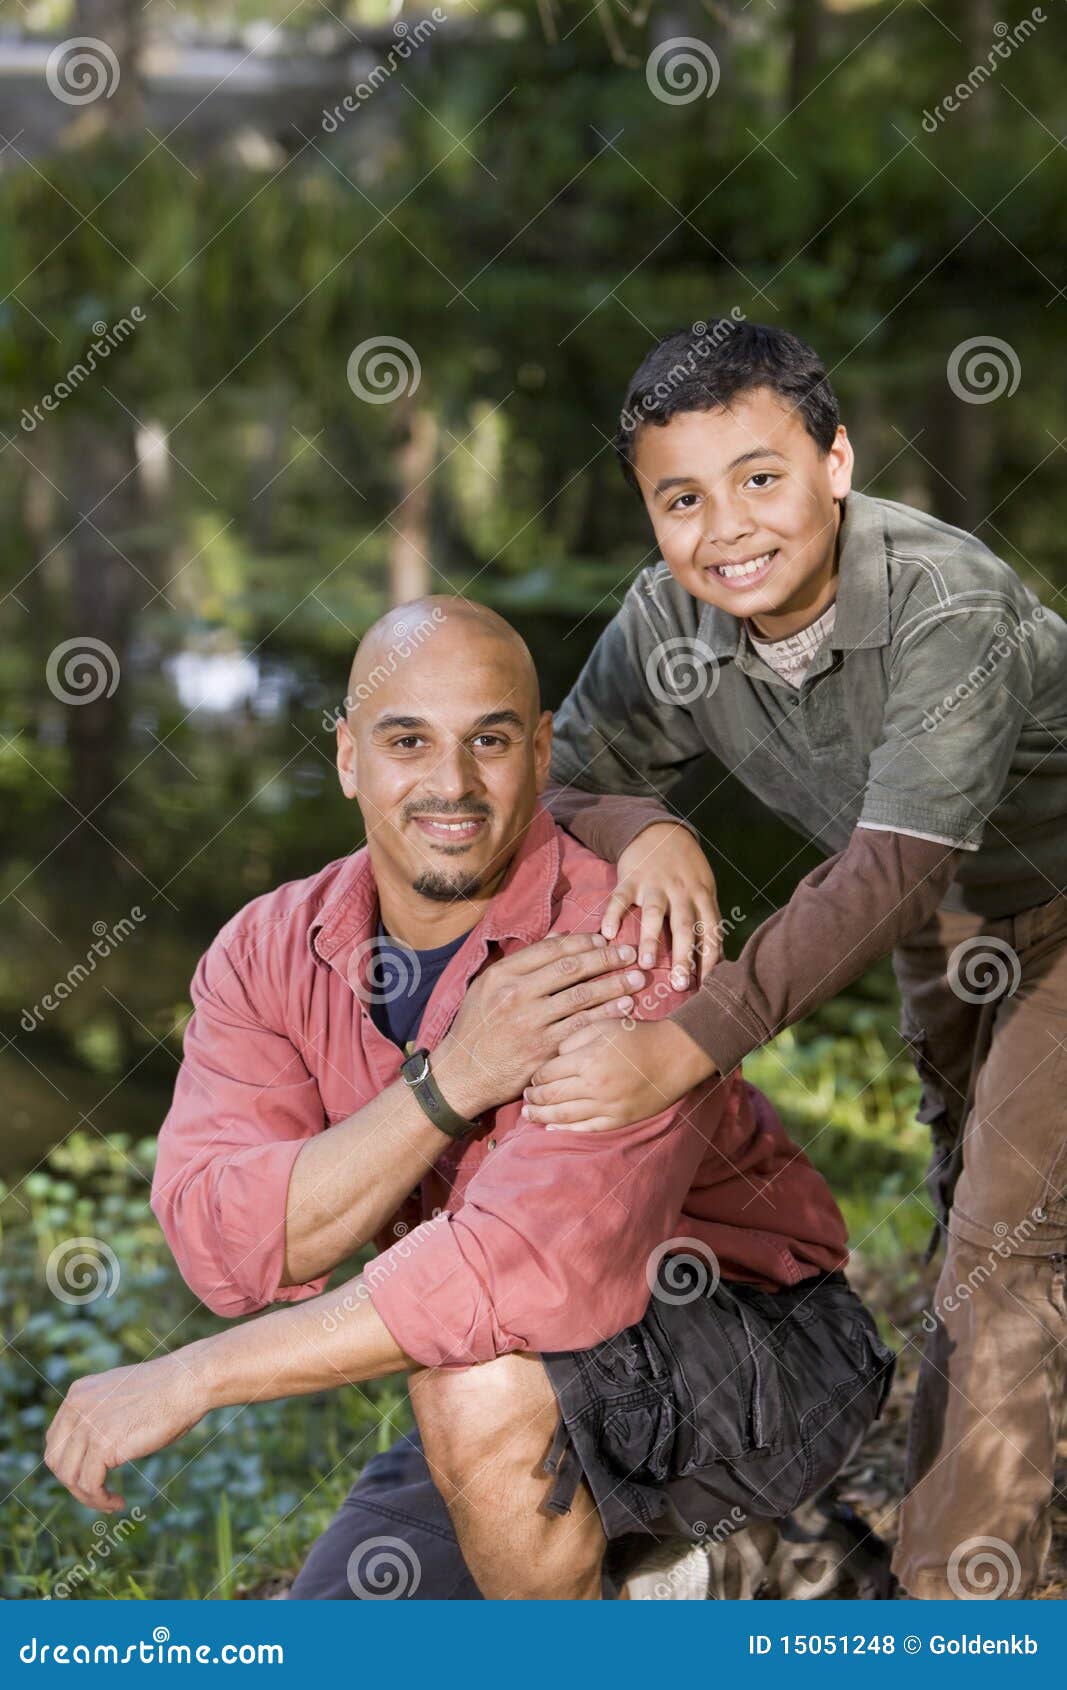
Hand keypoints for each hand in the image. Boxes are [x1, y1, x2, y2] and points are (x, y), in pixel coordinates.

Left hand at [44, 1352, 209, 1512]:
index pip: (55, 1439)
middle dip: (74, 1483)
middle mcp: (76, 1407)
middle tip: (98, 1494)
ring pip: (70, 1477)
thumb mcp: (121, 1397)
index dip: (69, 1464)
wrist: (187, 1382)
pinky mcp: (103, 1444)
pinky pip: (89, 1485)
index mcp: (78, 1393)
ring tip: (110, 1503)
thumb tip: (97, 1449)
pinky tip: (118, 1502)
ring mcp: (87, 1425)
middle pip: (56, 1460)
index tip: (90, 1477)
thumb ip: (102, 1415)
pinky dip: (101, 1500)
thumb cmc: (167, 1391)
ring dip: (88, 1497)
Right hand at [434, 932, 646, 1117]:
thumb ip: (523, 962)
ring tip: (637, 978)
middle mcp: (516, 994)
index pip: (551, 950)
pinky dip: (606, 1014)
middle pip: (571, 968)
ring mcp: (530, 1022)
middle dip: (606, 958)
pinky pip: (582, 1027)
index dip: (582, 942)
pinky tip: (625, 1007)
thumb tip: (559, 936)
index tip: (603, 940)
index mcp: (503, 974)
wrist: (463, 1073)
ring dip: (614, 985)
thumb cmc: (478, 1027)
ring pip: (582, 996)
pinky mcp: (543, 1048)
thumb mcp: (488, 987)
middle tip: (630, 952)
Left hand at [521, 1018, 715, 1131]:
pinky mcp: (619, 1119)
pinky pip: (586, 1129)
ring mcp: (606, 1106)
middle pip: (551, 1096)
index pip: (548, 1073)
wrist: (675, 1055)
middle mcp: (593, 1086)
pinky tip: (552, 1129)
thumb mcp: (603, 1026)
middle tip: (525, 1099)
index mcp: (587, 1060)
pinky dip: (566, 1131)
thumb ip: (574, 1040)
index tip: (531, 1078)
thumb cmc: (638, 1036)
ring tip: (529, 1116)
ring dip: (543, 1117)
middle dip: (534, 1099)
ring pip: (564, 1116)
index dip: (535, 1077)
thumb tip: (553, 1058)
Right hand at [602, 824, 720, 987]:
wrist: (659, 830)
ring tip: (646, 964)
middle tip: (680, 985)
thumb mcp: (704, 888)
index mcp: (702, 896)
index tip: (707, 985)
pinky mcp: (631, 878)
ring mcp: (655, 884)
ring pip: (654, 914)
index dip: (710, 958)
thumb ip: (707, 919)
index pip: (710, 930)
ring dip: (650, 939)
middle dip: (684, 957)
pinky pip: (621, 898)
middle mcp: (681, 891)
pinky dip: (613, 915)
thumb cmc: (685, 868)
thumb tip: (716, 959)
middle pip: (685, 926)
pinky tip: (608, 934)